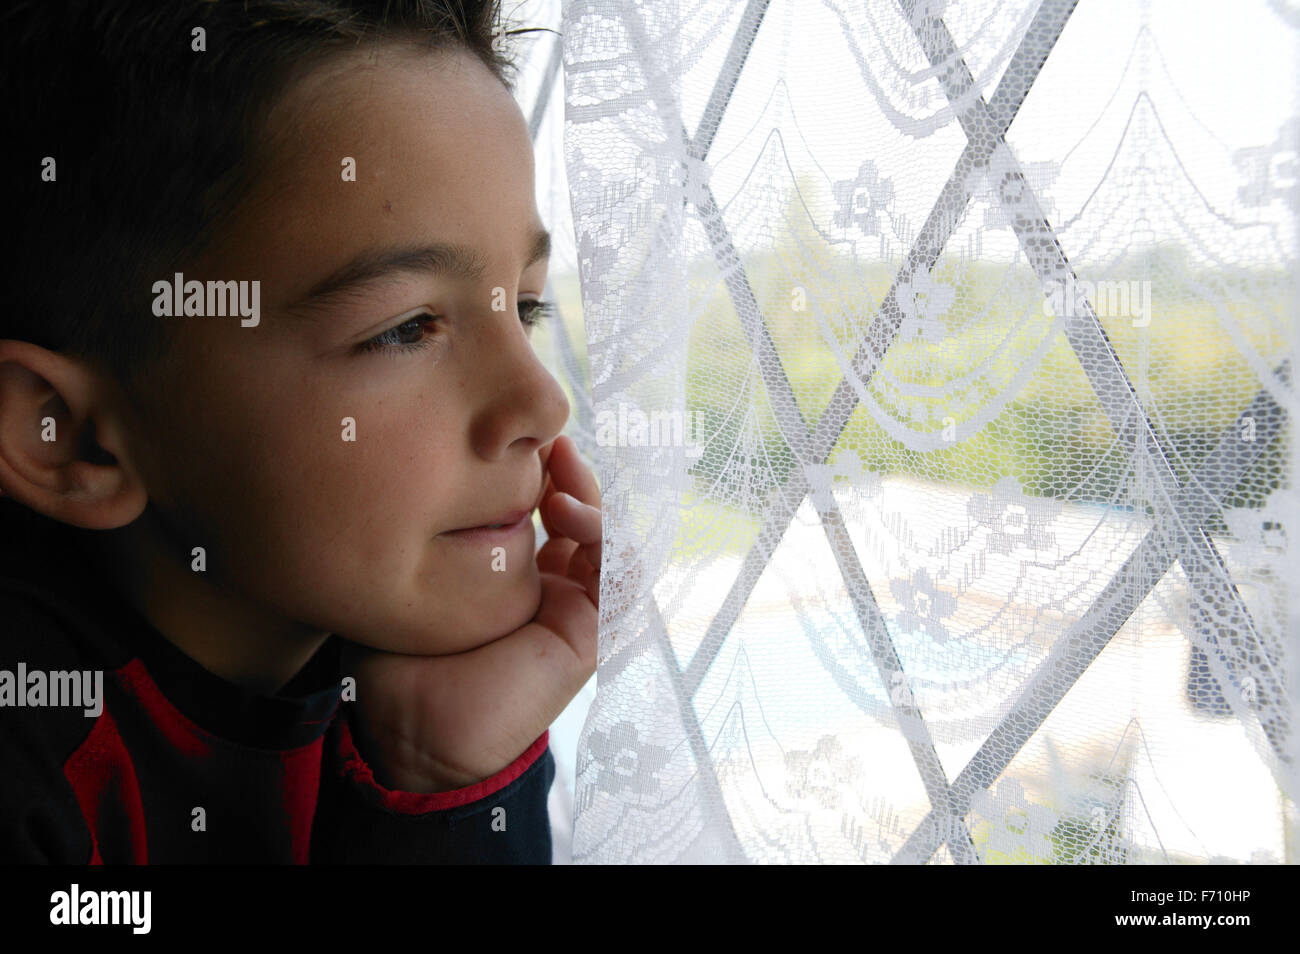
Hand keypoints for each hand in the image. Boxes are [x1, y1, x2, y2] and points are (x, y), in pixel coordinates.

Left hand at [340, 435, 600, 792]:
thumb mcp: (413, 574)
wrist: (406, 730)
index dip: (543, 471)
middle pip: (585, 517)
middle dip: (572, 474)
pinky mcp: (591, 637)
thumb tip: (438, 469)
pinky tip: (566, 510)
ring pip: (609, 541)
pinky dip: (603, 535)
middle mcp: (553, 591)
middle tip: (549, 441)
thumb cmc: (398, 656)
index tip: (516, 438)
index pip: (549, 511)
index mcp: (517, 578)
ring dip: (592, 498)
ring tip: (559, 469)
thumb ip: (435, 533)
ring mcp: (576, 613)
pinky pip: (619, 577)